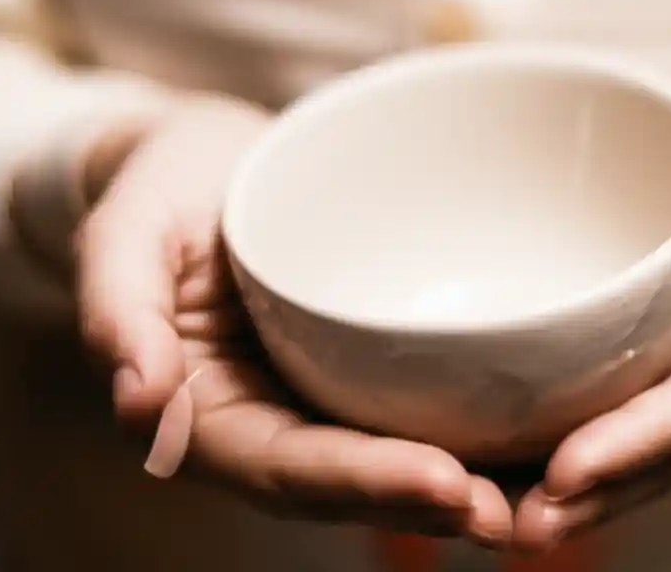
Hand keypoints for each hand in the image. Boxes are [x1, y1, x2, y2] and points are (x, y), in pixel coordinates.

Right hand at [76, 98, 511, 544]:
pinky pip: (421, 409)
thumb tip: (137, 399)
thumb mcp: (125, 229)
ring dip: (470, 489)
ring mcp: (324, 400)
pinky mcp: (367, 367)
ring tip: (550, 497)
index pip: (286, 468)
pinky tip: (547, 434)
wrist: (210, 157)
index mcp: (209, 412)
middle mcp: (274, 422)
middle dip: (431, 503)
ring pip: (398, 461)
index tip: (445, 481)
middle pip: (354, 484)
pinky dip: (479, 434)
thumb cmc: (163, 187)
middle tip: (513, 513)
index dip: (362, 484)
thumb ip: (120, 308)